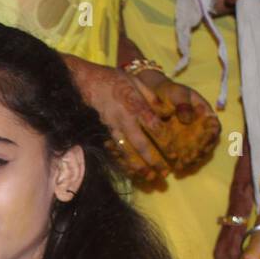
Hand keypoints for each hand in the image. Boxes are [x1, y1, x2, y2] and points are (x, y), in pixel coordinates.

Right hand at [70, 59, 169, 183]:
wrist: (85, 82)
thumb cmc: (114, 80)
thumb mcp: (136, 81)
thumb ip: (152, 97)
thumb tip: (167, 112)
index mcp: (135, 105)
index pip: (154, 127)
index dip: (165, 142)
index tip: (174, 154)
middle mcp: (124, 120)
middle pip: (141, 144)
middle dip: (154, 160)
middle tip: (165, 173)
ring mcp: (112, 128)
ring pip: (127, 151)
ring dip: (139, 166)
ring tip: (149, 178)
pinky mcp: (104, 133)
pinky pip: (116, 151)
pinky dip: (124, 163)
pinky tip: (132, 172)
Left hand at [130, 69, 220, 174]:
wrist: (152, 94)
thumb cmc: (167, 91)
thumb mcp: (176, 93)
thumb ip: (183, 104)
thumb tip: (188, 119)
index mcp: (205, 112)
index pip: (214, 128)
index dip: (210, 138)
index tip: (202, 146)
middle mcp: (200, 126)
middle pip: (206, 143)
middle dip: (199, 153)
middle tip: (189, 160)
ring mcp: (191, 135)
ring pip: (196, 151)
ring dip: (191, 160)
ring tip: (181, 166)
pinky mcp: (179, 143)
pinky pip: (184, 153)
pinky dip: (181, 160)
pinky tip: (174, 166)